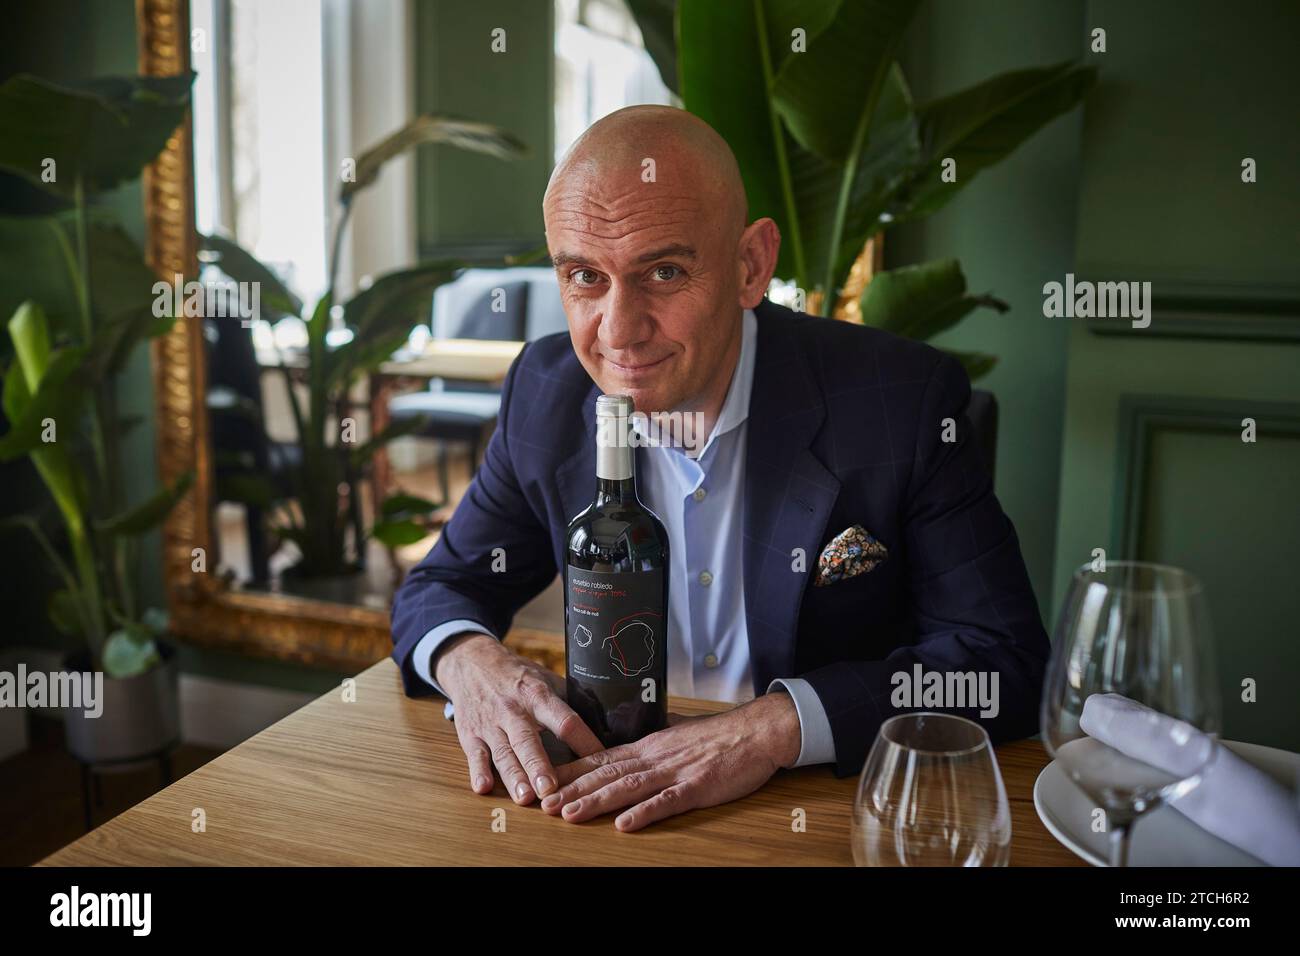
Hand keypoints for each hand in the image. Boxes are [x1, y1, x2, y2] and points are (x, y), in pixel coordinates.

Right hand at [434, 633, 604, 803]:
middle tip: (550, 789)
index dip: (583, 740)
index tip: (599, 760)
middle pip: (528, 740)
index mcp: (539, 696)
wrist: (472, 663)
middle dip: (539, 766)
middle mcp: (514, 710)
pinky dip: (478, 771)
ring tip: (525, 798)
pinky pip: (475, 755)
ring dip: (514, 776)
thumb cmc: (518, 676)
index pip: (565, 720)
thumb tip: (606, 721)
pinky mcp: (470, 734)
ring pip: (503, 752)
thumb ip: (571, 700)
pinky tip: (484, 788)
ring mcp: (491, 723)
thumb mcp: (547, 678)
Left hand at [540, 691, 801, 830]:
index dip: (574, 771)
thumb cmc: (721, 736)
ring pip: (627, 787)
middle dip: (573, 789)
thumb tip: (636, 743)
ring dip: (596, 802)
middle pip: (607, 773)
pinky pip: (666, 801)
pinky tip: (625, 823)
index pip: (604, 757)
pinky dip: (644, 812)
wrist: (756, 731)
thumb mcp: (680, 734)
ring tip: (569, 815)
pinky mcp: (696, 786)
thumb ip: (656, 741)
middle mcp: (655, 757)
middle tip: (543, 804)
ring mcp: (675, 771)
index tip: (548, 781)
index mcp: (650, 745)